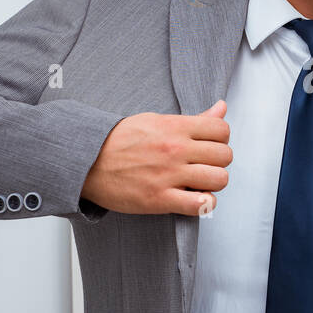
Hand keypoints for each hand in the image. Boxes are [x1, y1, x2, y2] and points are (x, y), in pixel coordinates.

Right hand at [80, 99, 231, 215]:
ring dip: (213, 184)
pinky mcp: (160, 199)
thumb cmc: (120, 141)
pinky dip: (204, 205)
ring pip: (219, 179)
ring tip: (198, 183)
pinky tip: (194, 200)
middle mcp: (175, 149)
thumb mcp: (157, 120)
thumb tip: (221, 108)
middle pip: (225, 156)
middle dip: (218, 162)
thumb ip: (194, 119)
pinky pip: (201, 205)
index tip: (208, 146)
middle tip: (203, 166)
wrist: (87, 161)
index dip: (220, 139)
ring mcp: (168, 175)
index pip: (222, 129)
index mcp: (175, 127)